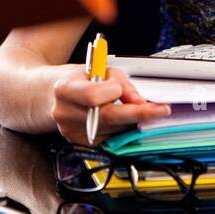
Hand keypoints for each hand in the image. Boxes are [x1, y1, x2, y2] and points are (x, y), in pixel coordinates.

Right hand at [50, 66, 169, 145]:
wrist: (53, 94)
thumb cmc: (80, 79)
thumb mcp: (100, 69)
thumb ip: (121, 84)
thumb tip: (139, 102)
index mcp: (65, 89)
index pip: (93, 96)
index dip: (116, 93)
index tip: (137, 95)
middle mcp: (64, 113)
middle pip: (107, 117)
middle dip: (137, 114)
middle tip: (161, 110)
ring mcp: (70, 131)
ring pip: (112, 130)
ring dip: (130, 121)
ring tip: (135, 109)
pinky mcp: (79, 143)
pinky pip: (109, 138)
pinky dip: (121, 129)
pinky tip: (123, 119)